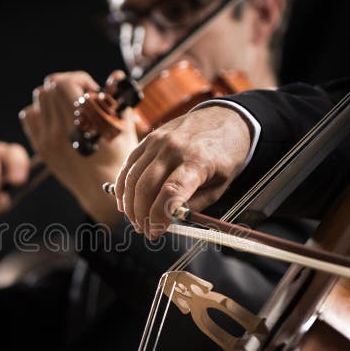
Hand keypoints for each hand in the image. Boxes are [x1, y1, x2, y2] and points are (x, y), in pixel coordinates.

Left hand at [20, 71, 136, 225]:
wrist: (101, 189)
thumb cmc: (118, 158)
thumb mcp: (124, 127)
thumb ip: (118, 98)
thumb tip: (115, 75)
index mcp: (82, 124)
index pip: (64, 83)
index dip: (80, 80)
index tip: (92, 92)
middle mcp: (61, 130)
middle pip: (50, 87)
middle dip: (68, 85)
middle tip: (81, 97)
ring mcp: (48, 139)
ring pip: (39, 98)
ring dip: (54, 96)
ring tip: (69, 107)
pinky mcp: (41, 147)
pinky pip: (29, 115)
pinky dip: (40, 111)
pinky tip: (56, 119)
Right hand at [114, 105, 252, 238]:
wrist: (226, 118)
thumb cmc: (225, 154)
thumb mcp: (221, 185)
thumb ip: (195, 204)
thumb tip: (171, 220)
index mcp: (197, 161)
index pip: (170, 192)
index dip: (159, 216)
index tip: (156, 232)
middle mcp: (174, 148)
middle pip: (146, 187)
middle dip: (142, 215)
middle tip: (146, 230)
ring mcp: (158, 141)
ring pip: (133, 178)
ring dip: (130, 204)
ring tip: (136, 220)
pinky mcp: (149, 138)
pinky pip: (129, 164)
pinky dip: (123, 186)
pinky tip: (125, 201)